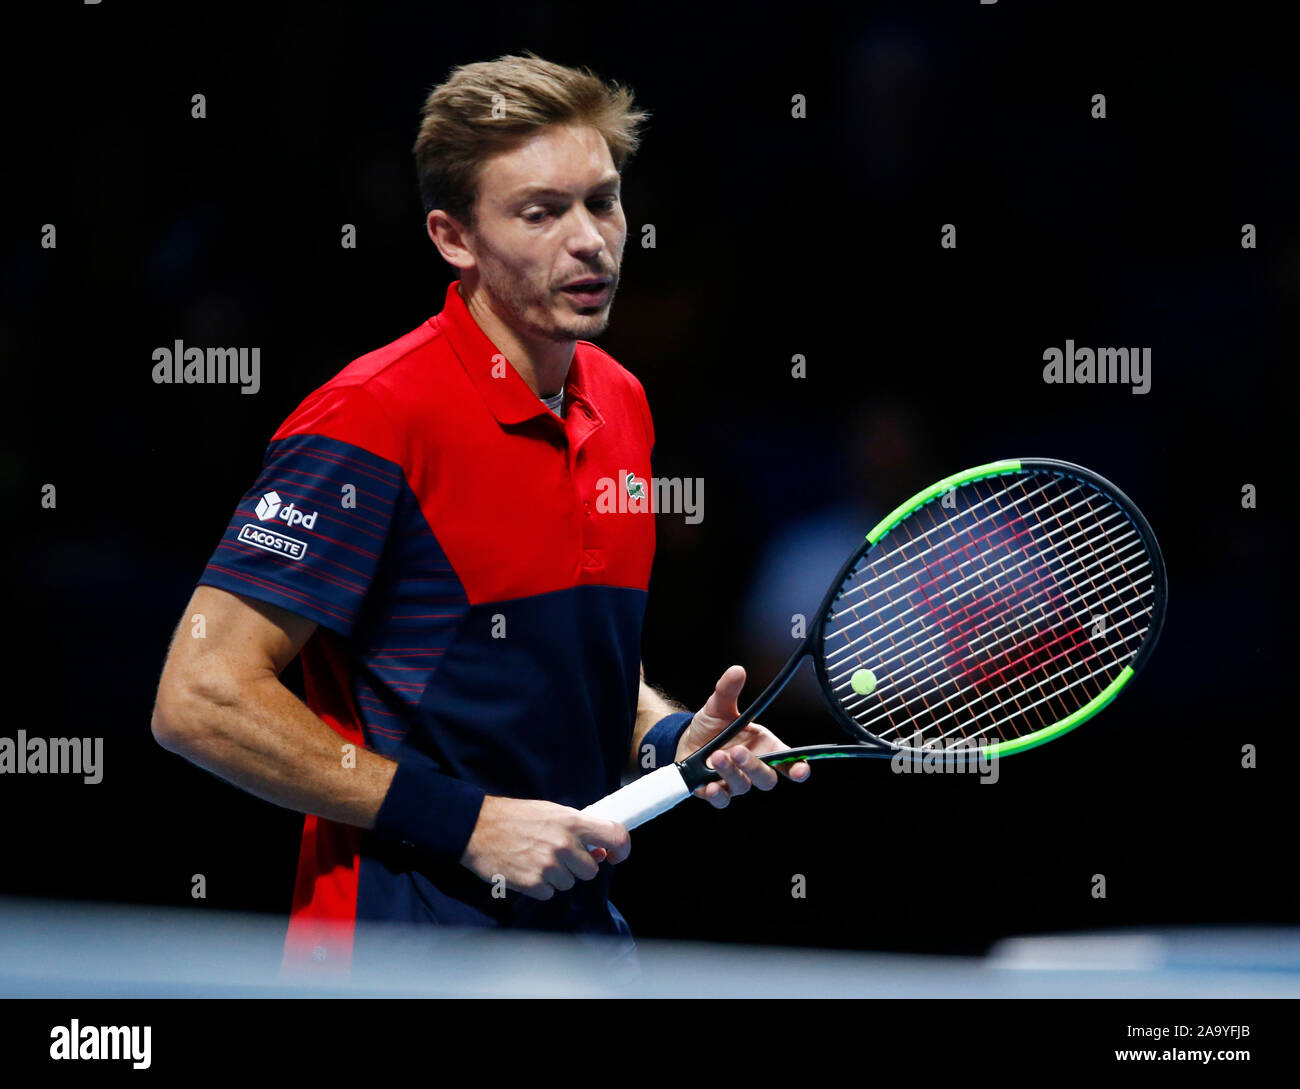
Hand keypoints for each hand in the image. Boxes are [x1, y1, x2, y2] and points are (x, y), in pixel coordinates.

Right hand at [459, 796, 630, 899]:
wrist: (476, 827)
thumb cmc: (514, 817)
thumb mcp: (551, 811)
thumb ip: (578, 829)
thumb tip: (600, 852)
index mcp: (571, 821)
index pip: (614, 835)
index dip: (622, 849)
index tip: (616, 856)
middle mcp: (563, 844)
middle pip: (591, 871)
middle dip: (578, 867)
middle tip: (558, 855)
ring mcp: (548, 866)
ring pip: (569, 884)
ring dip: (557, 877)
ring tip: (536, 859)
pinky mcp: (532, 883)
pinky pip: (549, 894)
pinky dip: (539, 886)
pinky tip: (526, 869)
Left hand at [676, 664, 810, 809]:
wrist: (685, 741)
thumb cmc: (711, 726)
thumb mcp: (718, 706)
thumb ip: (728, 690)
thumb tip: (736, 670)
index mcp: (763, 746)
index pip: (787, 761)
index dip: (798, 767)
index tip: (801, 770)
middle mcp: (752, 766)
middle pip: (766, 778)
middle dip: (755, 767)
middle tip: (739, 752)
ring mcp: (735, 781)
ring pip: (743, 786)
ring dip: (731, 773)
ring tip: (716, 756)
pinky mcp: (715, 791)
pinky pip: (721, 800)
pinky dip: (716, 795)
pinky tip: (708, 786)